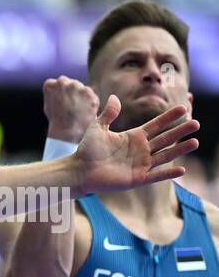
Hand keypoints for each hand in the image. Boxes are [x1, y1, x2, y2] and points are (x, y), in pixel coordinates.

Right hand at [43, 76, 99, 141]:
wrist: (67, 131)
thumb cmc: (57, 120)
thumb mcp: (48, 104)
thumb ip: (53, 93)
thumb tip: (59, 89)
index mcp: (50, 85)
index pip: (56, 83)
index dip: (60, 92)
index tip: (61, 101)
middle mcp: (63, 82)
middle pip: (70, 83)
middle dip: (72, 92)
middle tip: (71, 106)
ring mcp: (76, 86)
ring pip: (81, 88)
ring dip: (82, 96)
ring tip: (77, 110)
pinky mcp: (88, 92)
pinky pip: (91, 95)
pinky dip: (90, 102)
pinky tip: (84, 111)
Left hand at [73, 96, 198, 194]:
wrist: (79, 171)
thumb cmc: (87, 150)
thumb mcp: (97, 128)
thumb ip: (108, 114)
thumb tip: (113, 97)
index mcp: (133, 137)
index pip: (156, 125)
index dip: (169, 117)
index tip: (183, 108)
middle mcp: (140, 150)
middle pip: (165, 139)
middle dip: (180, 131)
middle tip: (196, 123)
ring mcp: (140, 165)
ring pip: (165, 156)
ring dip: (180, 150)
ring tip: (195, 142)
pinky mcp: (137, 179)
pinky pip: (156, 175)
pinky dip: (168, 173)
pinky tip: (182, 169)